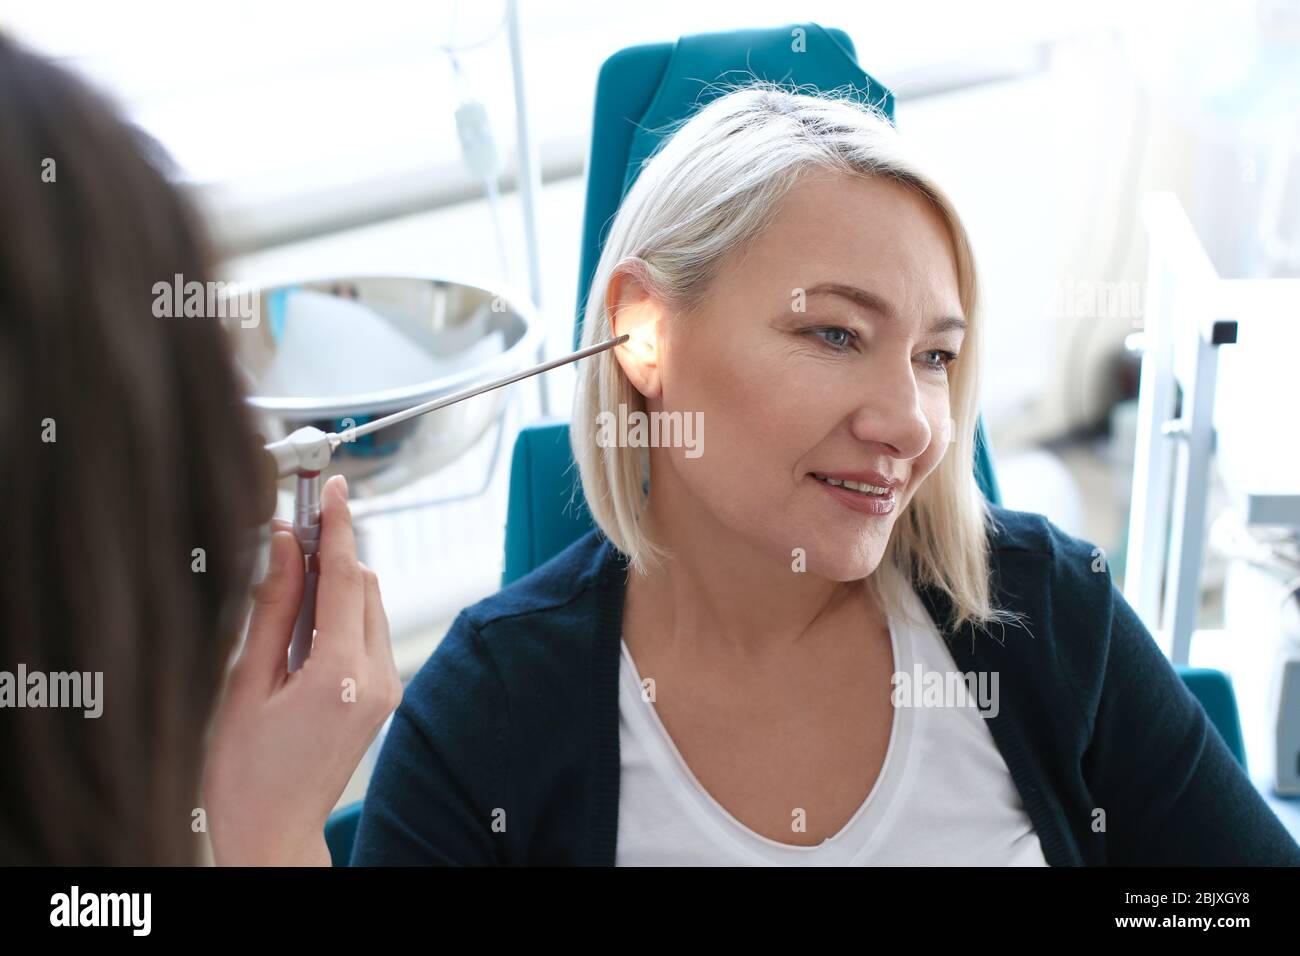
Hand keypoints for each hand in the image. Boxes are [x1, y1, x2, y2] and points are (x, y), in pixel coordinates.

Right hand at [202, 475, 401, 865]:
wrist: (274, 831)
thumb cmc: (246, 771)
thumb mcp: (245, 683)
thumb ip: (272, 608)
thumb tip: (282, 544)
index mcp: (340, 675)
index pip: (345, 577)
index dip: (337, 525)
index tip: (333, 487)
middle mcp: (377, 677)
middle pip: (365, 584)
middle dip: (333, 550)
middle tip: (294, 526)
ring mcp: (388, 688)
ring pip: (371, 605)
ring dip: (338, 580)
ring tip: (291, 575)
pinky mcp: (386, 696)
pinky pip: (371, 632)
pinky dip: (344, 611)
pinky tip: (306, 618)